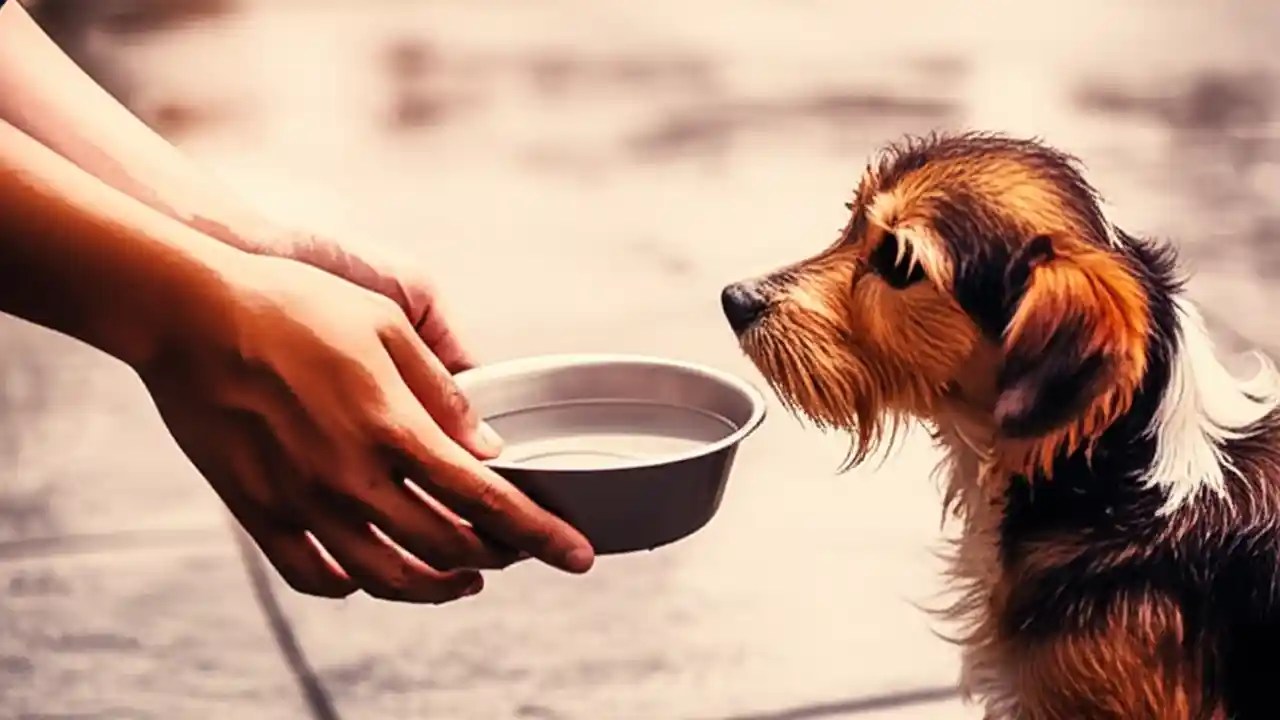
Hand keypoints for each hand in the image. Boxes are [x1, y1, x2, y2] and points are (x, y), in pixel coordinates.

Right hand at [140, 255, 594, 602]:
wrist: (191, 313)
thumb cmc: (296, 305)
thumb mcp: (387, 326)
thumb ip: (442, 392)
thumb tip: (487, 446)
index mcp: (393, 428)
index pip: (487, 501)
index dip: (541, 534)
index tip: (577, 556)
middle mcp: (352, 478)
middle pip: (446, 548)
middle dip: (498, 558)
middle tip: (517, 551)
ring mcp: (302, 503)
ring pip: (386, 579)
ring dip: (437, 587)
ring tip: (463, 578)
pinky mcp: (259, 514)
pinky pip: (315, 577)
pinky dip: (356, 587)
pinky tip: (375, 575)